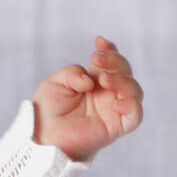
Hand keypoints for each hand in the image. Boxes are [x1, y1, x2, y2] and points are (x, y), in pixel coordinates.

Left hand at [30, 35, 143, 162]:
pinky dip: (132, 105)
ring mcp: (113, 109)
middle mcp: (107, 93)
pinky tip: (116, 100)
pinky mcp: (116, 127)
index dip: (110, 49)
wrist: (41, 135)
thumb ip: (73, 74)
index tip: (99, 41)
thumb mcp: (55, 82)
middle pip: (125, 72)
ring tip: (103, 78)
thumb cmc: (47, 110)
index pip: (111, 61)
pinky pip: (135, 116)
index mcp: (94, 80)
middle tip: (96, 58)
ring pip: (134, 90)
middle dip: (115, 60)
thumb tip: (91, 80)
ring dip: (123, 80)